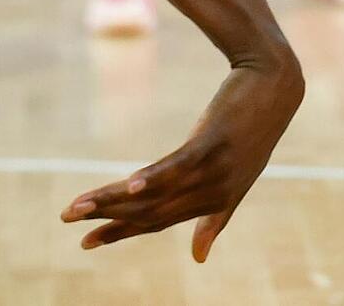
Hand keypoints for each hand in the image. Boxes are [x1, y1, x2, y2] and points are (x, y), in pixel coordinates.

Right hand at [62, 55, 303, 257]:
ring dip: (111, 200)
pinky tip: (125, 186)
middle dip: (105, 217)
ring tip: (76, 207)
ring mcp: (215, 170)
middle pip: (149, 212)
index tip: (86, 241)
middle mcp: (214, 194)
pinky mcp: (213, 143)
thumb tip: (199, 259)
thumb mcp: (236, 176)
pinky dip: (150, 179)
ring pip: (154, 194)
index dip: (121, 232)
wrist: (276, 84)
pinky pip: (176, 167)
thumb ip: (215, 218)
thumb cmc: (253, 127)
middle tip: (67, 218)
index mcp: (214, 204)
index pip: (157, 224)